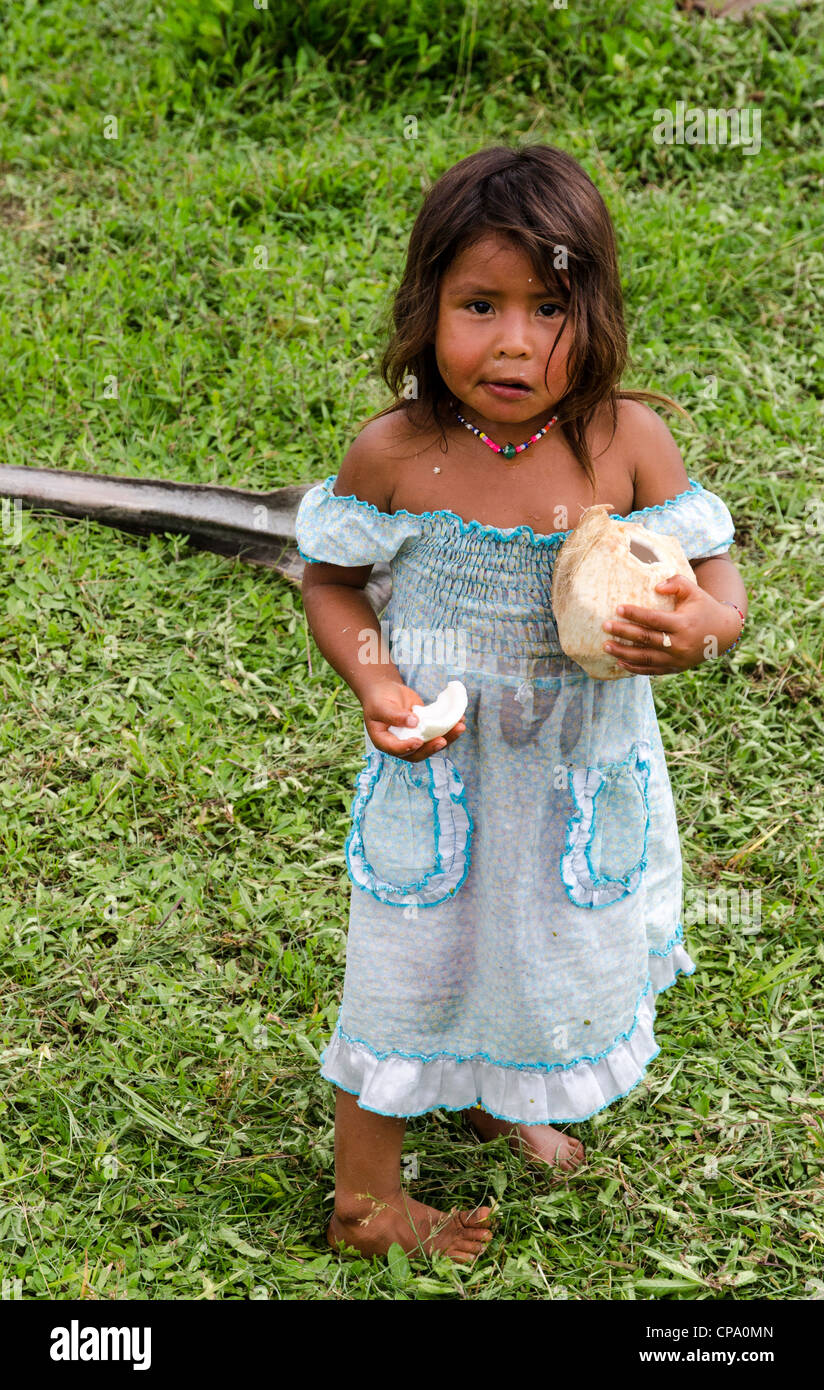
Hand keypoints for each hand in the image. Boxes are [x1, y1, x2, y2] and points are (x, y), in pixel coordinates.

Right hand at [361, 678, 466, 762]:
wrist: (385, 691)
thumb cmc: (378, 699)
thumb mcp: (381, 706)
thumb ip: (395, 716)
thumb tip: (414, 722)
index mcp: (384, 741)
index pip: (396, 749)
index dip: (407, 748)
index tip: (418, 741)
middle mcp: (400, 744)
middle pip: (417, 753)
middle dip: (432, 748)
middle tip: (443, 740)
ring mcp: (414, 738)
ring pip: (431, 744)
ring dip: (447, 738)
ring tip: (459, 727)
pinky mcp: (424, 731)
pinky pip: (437, 733)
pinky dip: (449, 728)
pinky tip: (460, 719)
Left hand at [601, 574, 741, 674]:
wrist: (723, 633)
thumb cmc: (703, 607)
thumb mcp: (694, 591)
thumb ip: (676, 583)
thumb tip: (656, 587)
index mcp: (683, 624)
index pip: (654, 619)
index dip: (635, 614)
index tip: (617, 608)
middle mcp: (680, 644)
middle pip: (646, 639)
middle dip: (623, 633)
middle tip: (605, 626)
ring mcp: (677, 659)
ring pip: (645, 658)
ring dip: (623, 653)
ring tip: (606, 646)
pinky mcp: (675, 668)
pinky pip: (651, 671)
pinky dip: (635, 668)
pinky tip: (619, 662)